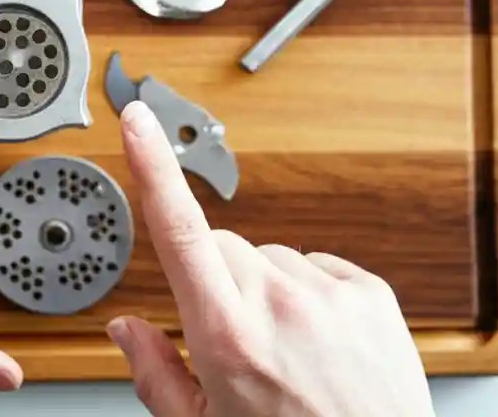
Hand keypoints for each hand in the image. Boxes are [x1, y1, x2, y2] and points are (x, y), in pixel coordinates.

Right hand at [107, 102, 434, 416]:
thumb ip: (154, 374)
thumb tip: (126, 330)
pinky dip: (310, 295)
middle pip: (220, 246)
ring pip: (270, 258)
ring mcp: (330, 295)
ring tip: (285, 349)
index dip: (154, 168)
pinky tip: (317, 340)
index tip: (139, 123)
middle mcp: (279, 304)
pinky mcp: (371, 293)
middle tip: (232, 338)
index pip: (178, 230)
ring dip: (265, 289)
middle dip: (213, 278)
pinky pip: (319, 267)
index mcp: (226, 334)